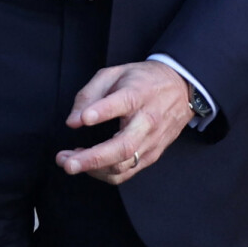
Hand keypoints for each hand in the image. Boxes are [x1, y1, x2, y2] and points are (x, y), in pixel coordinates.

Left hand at [55, 61, 190, 183]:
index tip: (83, 119)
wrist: (180, 88)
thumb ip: (90, 94)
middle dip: (93, 158)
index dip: (102, 111)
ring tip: (69, 162)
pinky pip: (127, 173)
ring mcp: (152, 141)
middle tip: (66, 162)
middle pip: (124, 146)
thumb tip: (73, 121)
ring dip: (93, 169)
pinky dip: (105, 174)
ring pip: (124, 165)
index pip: (123, 103)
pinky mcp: (152, 155)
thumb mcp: (115, 73)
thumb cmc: (142, 79)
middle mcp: (147, 121)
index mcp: (139, 93)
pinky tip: (89, 165)